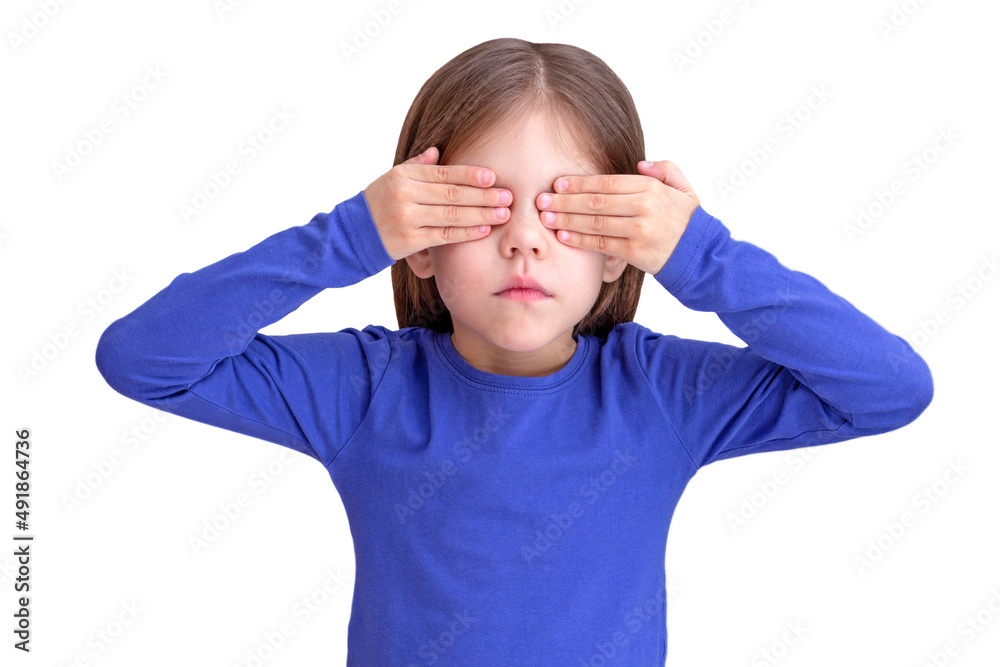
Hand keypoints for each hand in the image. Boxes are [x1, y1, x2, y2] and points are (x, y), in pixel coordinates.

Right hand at [363, 146, 511, 260]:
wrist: (354, 232)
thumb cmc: (379, 203)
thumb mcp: (392, 178)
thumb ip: (417, 166)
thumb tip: (438, 151)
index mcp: (404, 175)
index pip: (443, 173)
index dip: (469, 175)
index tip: (492, 176)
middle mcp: (406, 194)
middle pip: (452, 194)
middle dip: (483, 195)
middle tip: (508, 196)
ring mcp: (408, 218)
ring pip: (451, 215)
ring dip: (480, 214)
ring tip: (503, 214)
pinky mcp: (409, 240)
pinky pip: (443, 236)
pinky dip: (465, 232)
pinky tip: (483, 229)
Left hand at [535, 160, 700, 274]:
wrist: (699, 254)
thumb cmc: (686, 221)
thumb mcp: (683, 189)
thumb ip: (665, 169)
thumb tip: (640, 163)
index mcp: (651, 187)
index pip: (607, 183)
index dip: (579, 183)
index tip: (558, 183)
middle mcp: (644, 206)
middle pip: (596, 201)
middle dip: (565, 200)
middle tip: (541, 200)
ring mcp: (639, 229)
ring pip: (595, 222)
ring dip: (567, 219)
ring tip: (546, 217)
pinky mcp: (635, 252)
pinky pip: (601, 244)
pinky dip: (580, 239)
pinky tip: (563, 235)